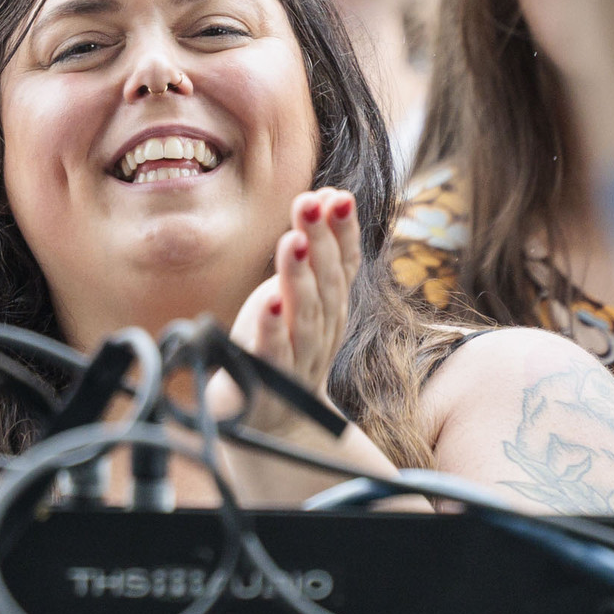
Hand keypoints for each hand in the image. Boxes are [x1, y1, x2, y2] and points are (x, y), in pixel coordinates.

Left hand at [209, 189, 360, 441]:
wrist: (267, 419)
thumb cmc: (281, 342)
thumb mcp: (298, 291)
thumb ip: (314, 249)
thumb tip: (329, 193)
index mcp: (333, 307)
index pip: (346, 264)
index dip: (343, 231)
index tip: (338, 195)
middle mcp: (323, 330)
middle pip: (326, 283)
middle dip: (319, 240)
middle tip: (308, 202)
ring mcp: (299, 358)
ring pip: (305, 315)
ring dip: (299, 276)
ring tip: (290, 241)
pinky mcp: (268, 381)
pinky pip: (274, 355)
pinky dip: (274, 329)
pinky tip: (270, 303)